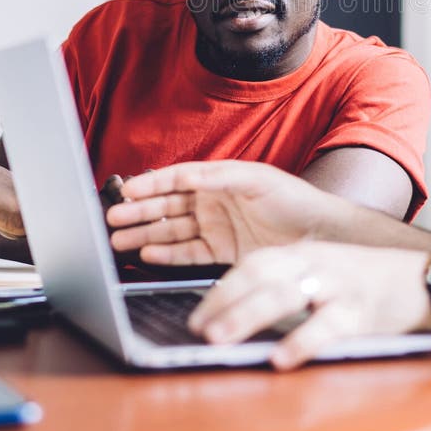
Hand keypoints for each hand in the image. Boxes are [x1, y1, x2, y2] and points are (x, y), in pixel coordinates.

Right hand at [107, 160, 350, 265]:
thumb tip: (186, 176)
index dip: (151, 184)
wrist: (318, 234)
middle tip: (112, 217)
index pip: (177, 180)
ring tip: (119, 239)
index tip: (126, 190)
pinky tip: (147, 252)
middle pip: (167, 205)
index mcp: (219, 179)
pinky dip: (166, 253)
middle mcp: (213, 202)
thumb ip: (219, 177)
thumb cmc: (292, 199)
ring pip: (171, 230)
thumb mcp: (256, 179)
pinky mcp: (221, 252)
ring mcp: (215, 227)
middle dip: (139, 211)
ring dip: (145, 233)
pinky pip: (187, 252)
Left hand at [188, 241, 430, 369]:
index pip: (252, 265)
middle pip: (260, 275)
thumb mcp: (320, 274)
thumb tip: (233, 319)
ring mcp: (337, 284)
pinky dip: (302, 341)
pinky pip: (327, 325)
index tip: (196, 317)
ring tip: (220, 339)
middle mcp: (315, 263)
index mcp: (301, 254)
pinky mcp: (361, 311)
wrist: (421, 279)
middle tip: (197, 329)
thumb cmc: (362, 282)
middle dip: (225, 302)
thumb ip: (284, 288)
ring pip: (285, 295)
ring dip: (248, 316)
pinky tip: (281, 358)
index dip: (220, 290)